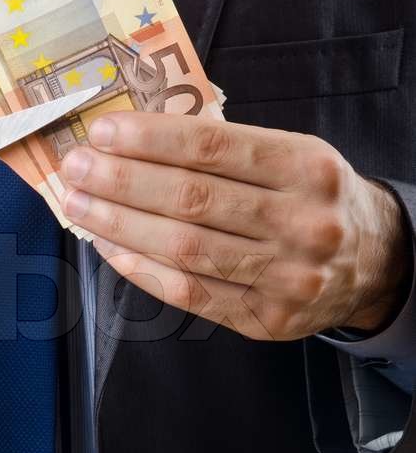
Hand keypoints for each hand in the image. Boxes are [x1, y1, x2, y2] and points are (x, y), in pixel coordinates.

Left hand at [60, 114, 411, 340]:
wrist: (376, 262)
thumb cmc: (313, 197)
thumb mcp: (292, 156)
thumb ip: (225, 150)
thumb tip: (132, 141)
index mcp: (307, 168)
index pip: (212, 148)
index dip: (150, 139)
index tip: (102, 132)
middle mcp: (302, 223)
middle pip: (191, 200)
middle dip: (121, 181)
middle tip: (75, 167)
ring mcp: (287, 278)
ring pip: (185, 249)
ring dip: (119, 225)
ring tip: (79, 205)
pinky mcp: (268, 320)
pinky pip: (191, 294)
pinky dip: (142, 270)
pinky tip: (109, 247)